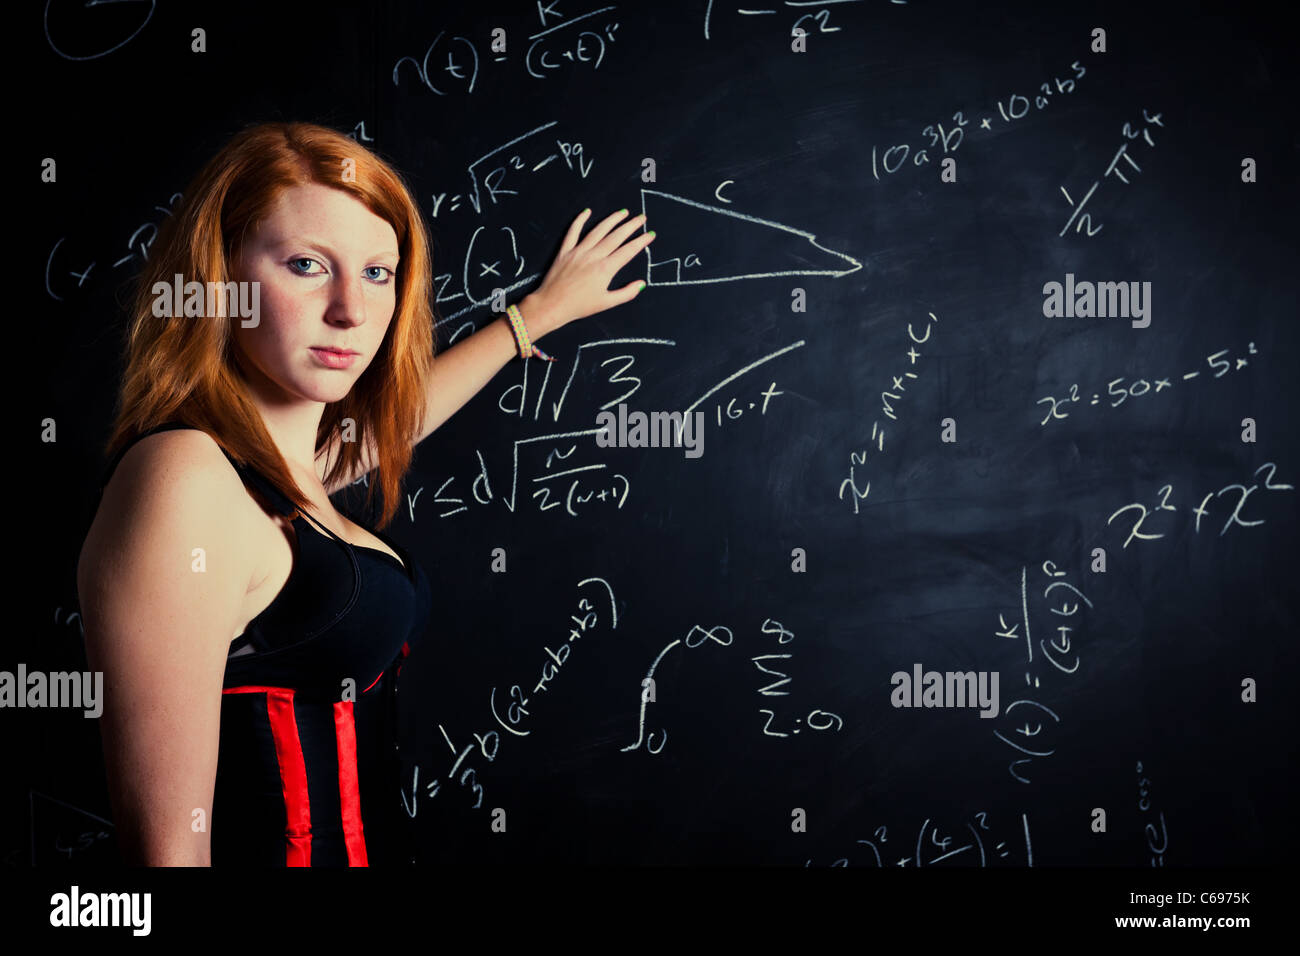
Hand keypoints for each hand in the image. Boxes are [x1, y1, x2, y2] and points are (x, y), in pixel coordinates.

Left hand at [530, 208, 653, 327]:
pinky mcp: (565, 251)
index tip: (650, 234)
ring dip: (612, 220)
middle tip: (641, 218)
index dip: (641, 241)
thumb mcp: (606, 303)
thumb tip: (641, 284)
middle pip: (616, 236)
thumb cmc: (579, 306)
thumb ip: (626, 293)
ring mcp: (579, 251)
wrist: (552, 305)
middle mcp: (593, 256)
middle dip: (631, 226)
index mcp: (605, 269)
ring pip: (598, 230)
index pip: (628, 251)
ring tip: (623, 212)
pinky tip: (587, 211)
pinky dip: (580, 220)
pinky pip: (573, 231)